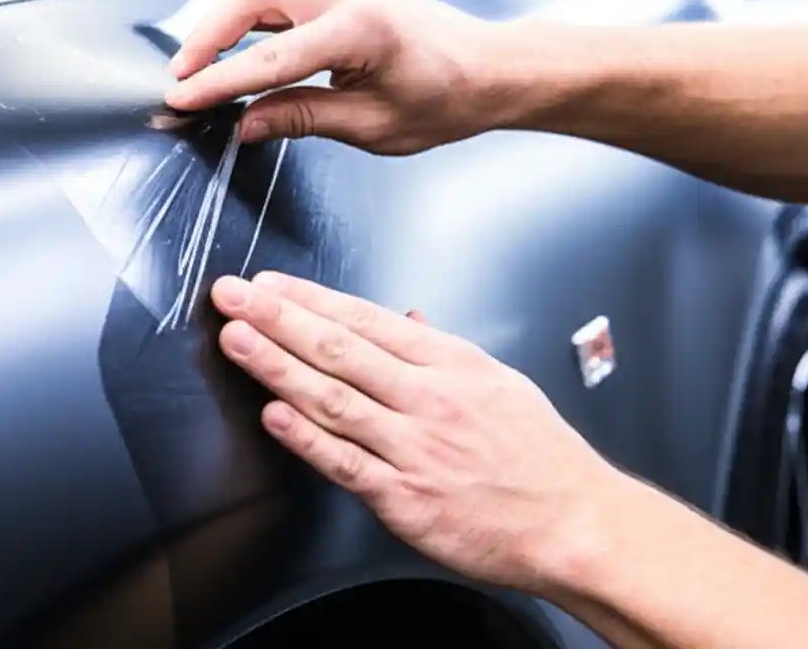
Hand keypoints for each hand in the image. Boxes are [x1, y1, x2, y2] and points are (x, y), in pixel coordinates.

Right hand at [164, 0, 521, 153]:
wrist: (491, 69)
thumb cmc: (448, 99)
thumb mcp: (372, 126)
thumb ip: (302, 118)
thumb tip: (245, 123)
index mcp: (360, 28)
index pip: (268, 57)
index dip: (218, 82)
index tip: (182, 100)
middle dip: (205, 37)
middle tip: (182, 80)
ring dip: (223, 25)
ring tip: (200, 68)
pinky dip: (249, 19)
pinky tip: (239, 49)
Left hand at [209, 271, 624, 593]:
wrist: (575, 523)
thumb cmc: (539, 455)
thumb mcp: (498, 381)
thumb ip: (441, 351)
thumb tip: (404, 319)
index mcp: (449, 364)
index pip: (364, 319)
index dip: (309, 298)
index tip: (268, 283)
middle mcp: (428, 399)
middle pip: (339, 349)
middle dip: (278, 318)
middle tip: (233, 295)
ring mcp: (414, 448)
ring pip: (334, 398)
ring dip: (278, 366)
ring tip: (238, 340)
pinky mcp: (406, 499)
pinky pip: (346, 464)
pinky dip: (308, 438)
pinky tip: (275, 415)